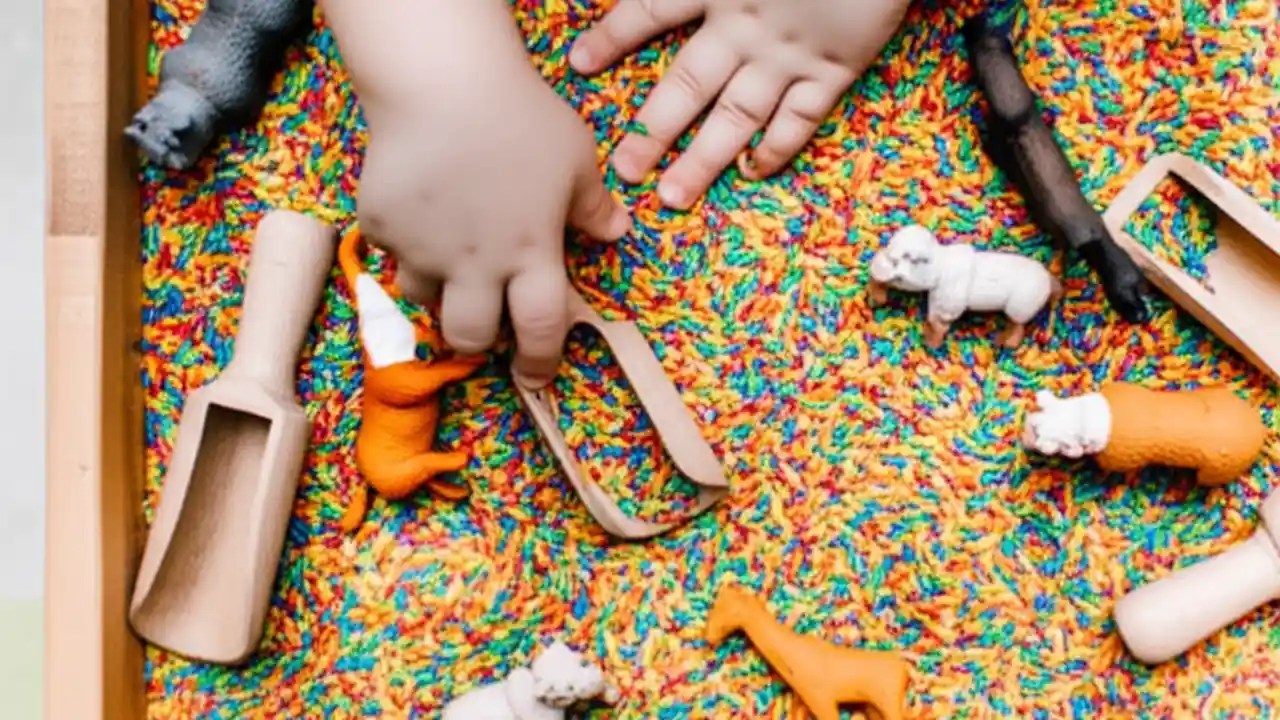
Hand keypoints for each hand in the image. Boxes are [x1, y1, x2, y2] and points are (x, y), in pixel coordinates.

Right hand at [327, 0, 631, 387]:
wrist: (441, 81)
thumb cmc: (520, 116)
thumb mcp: (574, 158)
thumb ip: (592, 205)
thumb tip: (616, 233)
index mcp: (531, 254)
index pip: (541, 329)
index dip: (541, 362)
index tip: (536, 378)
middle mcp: (476, 264)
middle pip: (469, 335)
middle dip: (476, 341)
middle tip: (480, 323)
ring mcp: (422, 248)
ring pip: (421, 295)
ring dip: (436, 288)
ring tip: (446, 253)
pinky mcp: (380, 225)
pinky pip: (389, 249)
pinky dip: (402, 240)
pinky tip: (415, 206)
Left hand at [570, 0, 910, 208]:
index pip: (649, 11)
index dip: (613, 38)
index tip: (577, 65)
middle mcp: (746, 23)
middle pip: (686, 85)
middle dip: (651, 130)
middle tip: (623, 170)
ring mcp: (790, 51)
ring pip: (736, 115)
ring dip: (703, 159)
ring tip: (672, 195)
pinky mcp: (837, 65)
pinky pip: (801, 118)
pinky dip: (778, 149)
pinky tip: (754, 172)